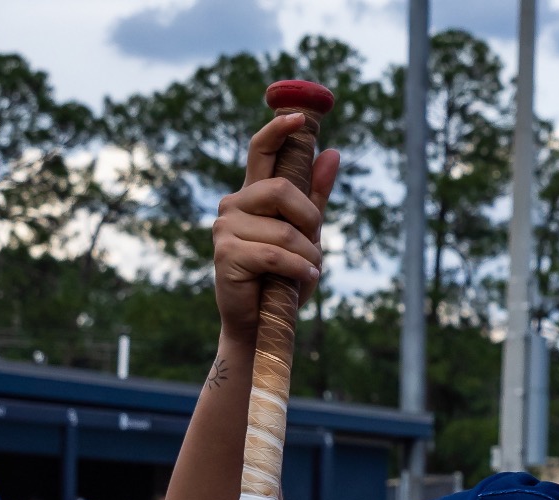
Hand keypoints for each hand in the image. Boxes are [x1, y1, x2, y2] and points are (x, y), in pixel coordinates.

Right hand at [211, 112, 341, 336]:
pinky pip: (276, 254)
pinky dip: (299, 268)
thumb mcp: (307, 234)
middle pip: (281, 190)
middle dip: (309, 218)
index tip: (301, 117)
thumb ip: (316, 196)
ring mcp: (226, 228)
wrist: (263, 323)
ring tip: (306, 270)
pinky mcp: (226, 254)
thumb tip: (332, 152)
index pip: (261, 150)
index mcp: (253, 195)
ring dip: (307, 255)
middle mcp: (234, 205)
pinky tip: (305, 278)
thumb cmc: (284, 278)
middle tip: (315, 243)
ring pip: (283, 230)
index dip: (279, 130)